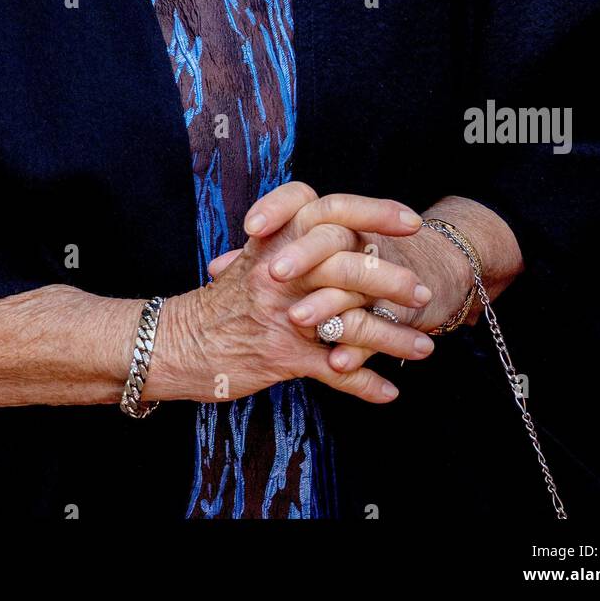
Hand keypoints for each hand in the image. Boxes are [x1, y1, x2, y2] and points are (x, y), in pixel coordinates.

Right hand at [158, 181, 428, 406]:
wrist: (174, 341)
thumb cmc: (219, 302)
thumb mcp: (252, 259)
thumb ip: (294, 243)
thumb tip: (346, 234)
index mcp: (275, 239)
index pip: (328, 208)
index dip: (373, 211)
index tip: (410, 221)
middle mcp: (279, 268)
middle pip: (346, 261)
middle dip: (391, 278)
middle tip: (423, 293)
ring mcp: (280, 311)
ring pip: (347, 318)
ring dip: (390, 336)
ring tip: (424, 347)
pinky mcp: (279, 353)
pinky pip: (332, 370)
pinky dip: (363, 383)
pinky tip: (387, 392)